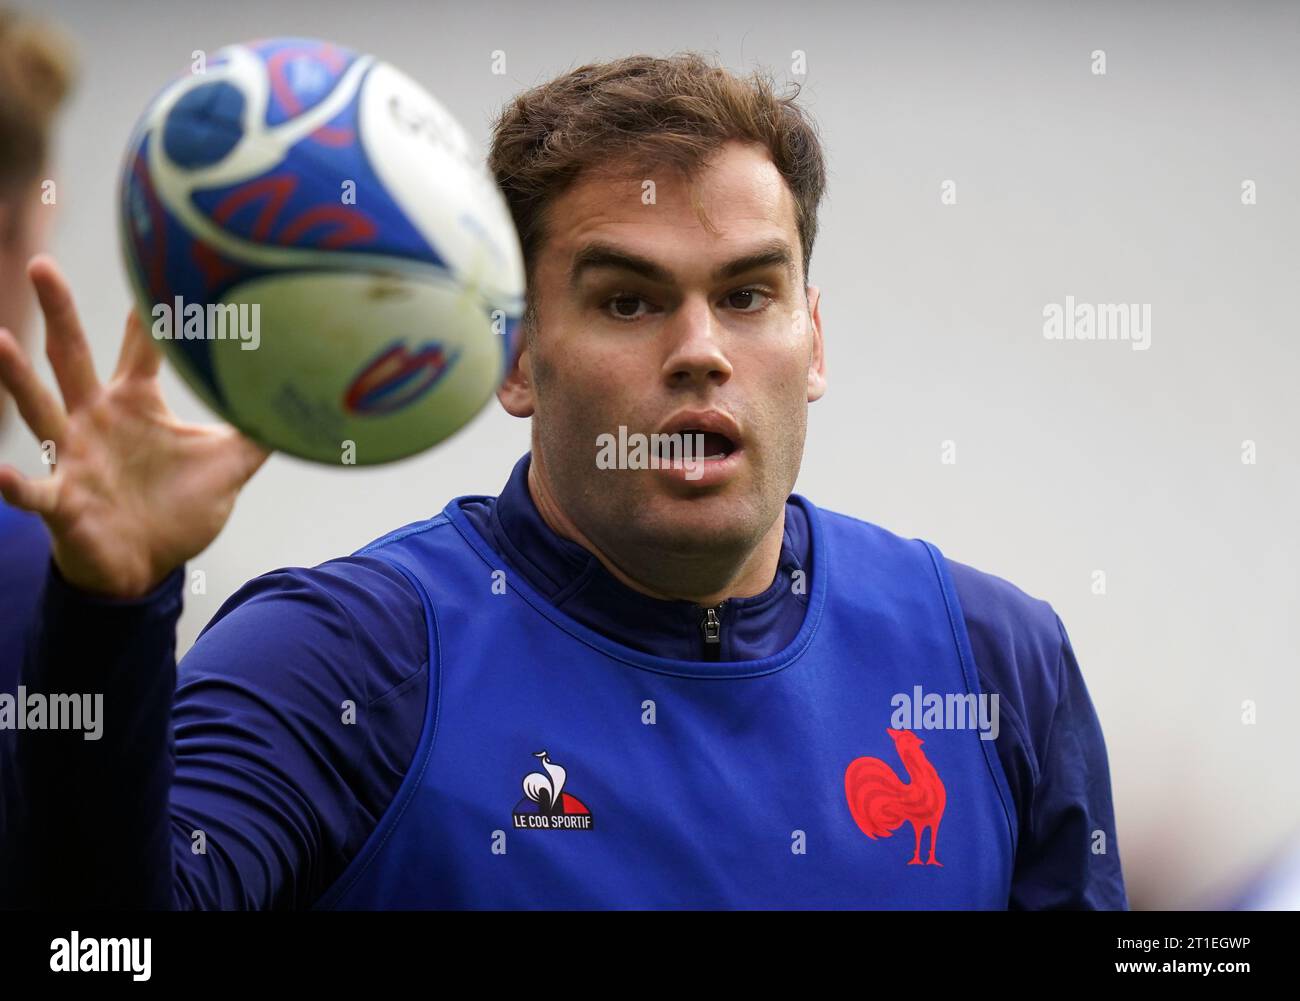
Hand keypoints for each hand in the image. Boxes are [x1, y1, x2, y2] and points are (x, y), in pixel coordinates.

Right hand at [0, 254, 268, 597]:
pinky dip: (14, 483)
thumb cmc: (178, 509)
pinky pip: (33, 490)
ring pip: (40, 409)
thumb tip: (303, 402)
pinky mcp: (63, 502)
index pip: (142, 348)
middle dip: (59, 314)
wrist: (146, 567)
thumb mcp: (228, 466)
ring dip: (18, 378)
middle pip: (73, 357)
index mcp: (134, 403)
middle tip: (41, 264)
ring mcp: (73, 457)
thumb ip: (259, 432)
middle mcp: (95, 419)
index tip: (154, 268)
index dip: (150, 315)